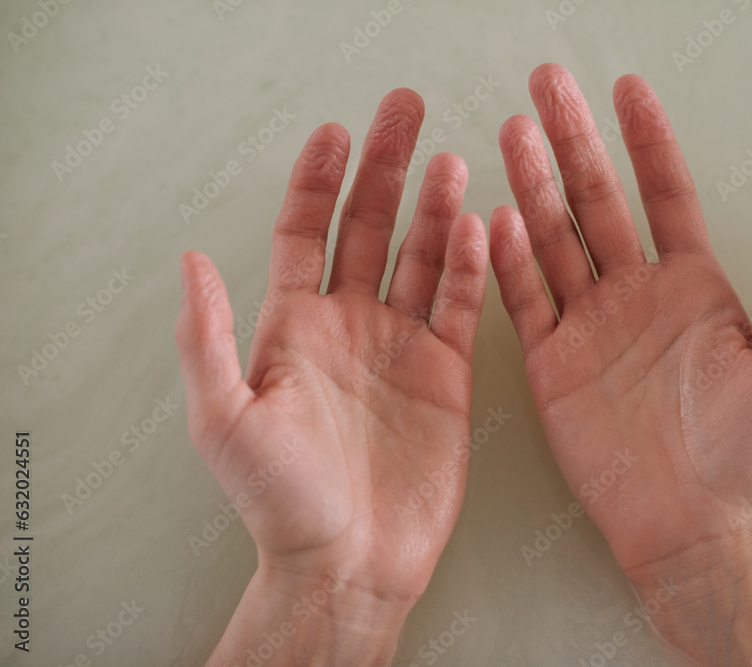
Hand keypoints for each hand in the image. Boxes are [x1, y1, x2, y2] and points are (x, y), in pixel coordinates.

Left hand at [175, 89, 487, 665]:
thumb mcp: (225, 418)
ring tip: (448, 161)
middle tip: (404, 112)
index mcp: (294, 327)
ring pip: (419, 256)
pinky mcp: (447, 372)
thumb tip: (190, 259)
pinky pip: (458, 305)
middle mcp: (349, 325)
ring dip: (434, 208)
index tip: (336, 131)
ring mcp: (401, 345)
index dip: (318, 179)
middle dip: (385, 169)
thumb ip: (209, 337)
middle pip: (367, 227)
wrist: (350, 560)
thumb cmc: (281, 498)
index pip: (303, 232)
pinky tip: (477, 226)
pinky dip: (469, 265)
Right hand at [490, 64, 751, 663]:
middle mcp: (633, 295)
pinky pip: (526, 303)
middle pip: (597, 202)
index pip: (664, 193)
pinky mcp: (550, 365)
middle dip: (573, 143)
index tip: (627, 88)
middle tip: (547, 85)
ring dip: (532, 187)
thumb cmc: (750, 453)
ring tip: (513, 133)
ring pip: (553, 241)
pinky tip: (496, 219)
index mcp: (691, 286)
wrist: (693, 528)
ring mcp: (587, 326)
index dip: (647, 140)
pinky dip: (509, 262)